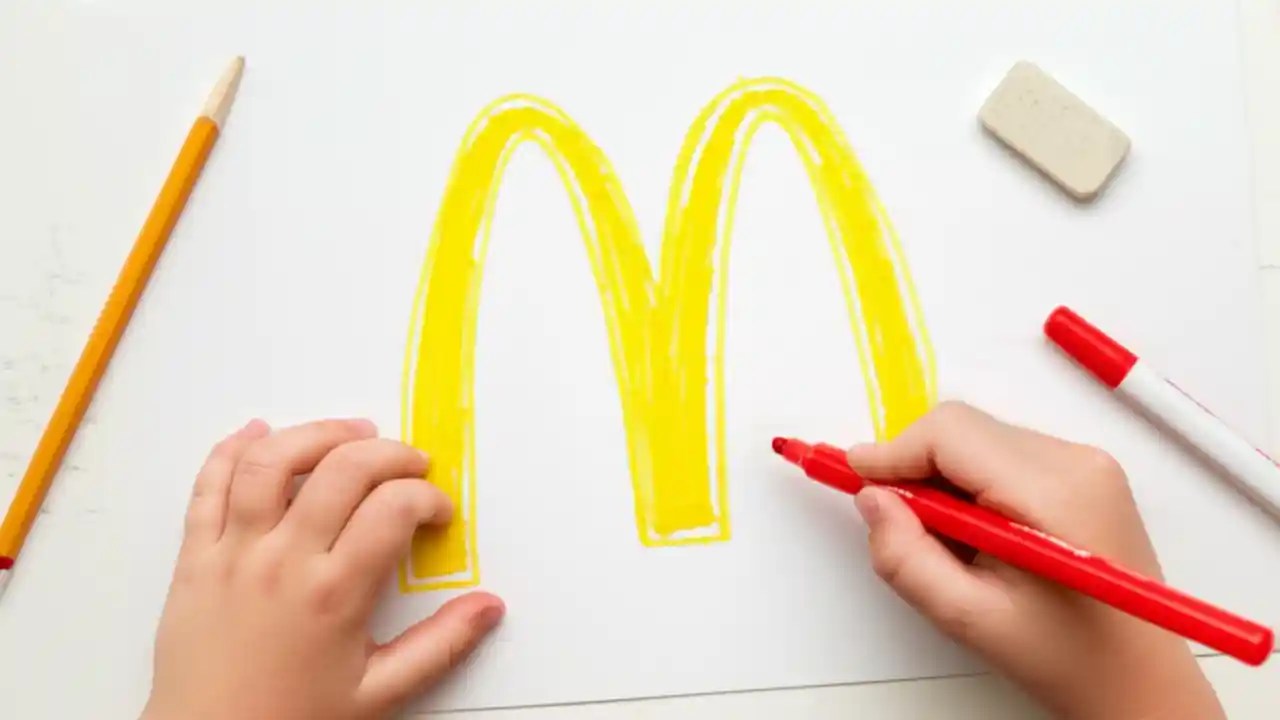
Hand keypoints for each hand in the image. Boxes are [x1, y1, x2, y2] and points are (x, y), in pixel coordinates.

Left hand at [142, 419, 503, 719]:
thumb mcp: (378, 694)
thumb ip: (439, 646)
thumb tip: (486, 608)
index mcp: (333, 594)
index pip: (392, 508)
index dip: (426, 497)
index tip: (434, 511)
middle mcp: (283, 562)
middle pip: (342, 468)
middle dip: (389, 453)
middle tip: (408, 463)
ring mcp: (234, 554)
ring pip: (271, 461)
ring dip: (315, 433)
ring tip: (347, 434)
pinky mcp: (195, 557)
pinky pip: (207, 486)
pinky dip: (230, 450)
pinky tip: (256, 435)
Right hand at [846, 402, 1223, 719]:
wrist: (1139, 680)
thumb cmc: (1065, 657)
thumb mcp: (968, 618)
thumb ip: (906, 557)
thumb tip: (872, 500)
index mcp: (1052, 494)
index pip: (949, 433)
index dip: (891, 452)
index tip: (850, 476)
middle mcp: (1075, 461)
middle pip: (963, 428)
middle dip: (914, 464)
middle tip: (892, 516)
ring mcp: (1087, 462)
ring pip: (980, 437)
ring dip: (943, 474)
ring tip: (944, 537)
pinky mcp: (1086, 471)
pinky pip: (1004, 452)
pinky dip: (972, 480)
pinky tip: (976, 531)